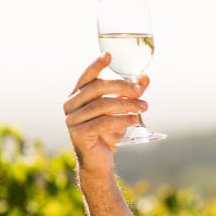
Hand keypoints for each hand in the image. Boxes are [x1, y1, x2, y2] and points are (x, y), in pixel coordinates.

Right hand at [64, 53, 148, 177]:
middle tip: (140, 91)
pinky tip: (135, 120)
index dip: (96, 65)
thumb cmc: (108, 131)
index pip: (86, 77)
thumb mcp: (121, 110)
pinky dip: (122, 119)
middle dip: (121, 87)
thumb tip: (145, 78)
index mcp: (77, 96)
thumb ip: (130, 94)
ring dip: (127, 105)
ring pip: (102, 105)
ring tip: (144, 107)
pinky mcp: (78, 134)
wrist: (99, 160)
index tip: (109, 56)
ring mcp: (72, 120)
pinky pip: (103, 122)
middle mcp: (70, 105)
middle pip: (97, 88)